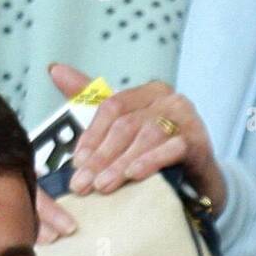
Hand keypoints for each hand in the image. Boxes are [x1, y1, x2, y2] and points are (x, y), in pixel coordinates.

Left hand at [36, 64, 225, 246]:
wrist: (200, 184)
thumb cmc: (159, 154)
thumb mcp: (124, 129)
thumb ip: (92, 101)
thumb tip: (55, 69)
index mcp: (148, 93)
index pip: (112, 107)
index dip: (91, 135)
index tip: (76, 163)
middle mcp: (168, 100)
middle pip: (126, 124)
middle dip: (101, 156)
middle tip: (83, 184)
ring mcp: (187, 118)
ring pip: (146, 137)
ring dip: (121, 163)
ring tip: (103, 186)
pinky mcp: (199, 141)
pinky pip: (172, 148)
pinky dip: (151, 161)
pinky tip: (134, 175)